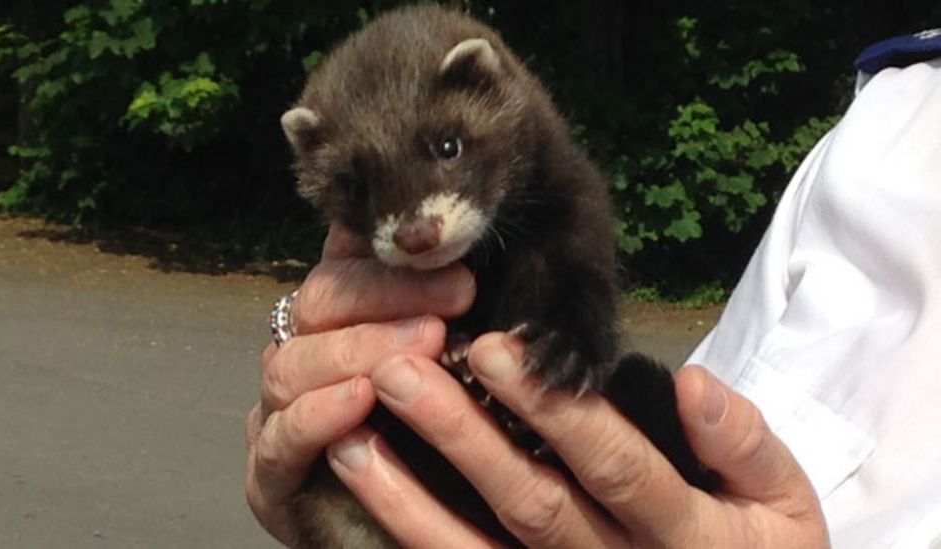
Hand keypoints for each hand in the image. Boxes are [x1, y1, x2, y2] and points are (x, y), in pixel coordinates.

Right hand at [244, 225, 474, 544]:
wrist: (434, 533)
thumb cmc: (452, 456)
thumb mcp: (466, 378)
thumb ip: (459, 321)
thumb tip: (481, 261)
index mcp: (347, 322)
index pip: (352, 266)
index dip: (401, 267)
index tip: (465, 280)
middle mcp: (307, 358)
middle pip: (319, 303)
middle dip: (385, 298)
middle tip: (451, 307)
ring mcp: (280, 413)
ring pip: (292, 363)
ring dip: (357, 350)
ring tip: (421, 348)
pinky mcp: (270, 476)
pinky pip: (281, 437)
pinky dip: (318, 414)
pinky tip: (361, 398)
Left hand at [329, 332, 829, 547]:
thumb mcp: (782, 501)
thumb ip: (745, 442)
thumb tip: (697, 381)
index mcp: (681, 531)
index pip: (610, 462)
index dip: (550, 408)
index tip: (493, 345)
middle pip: (530, 499)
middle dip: (461, 435)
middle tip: (399, 368)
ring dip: (410, 494)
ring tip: (351, 434)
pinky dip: (412, 538)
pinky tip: (364, 491)